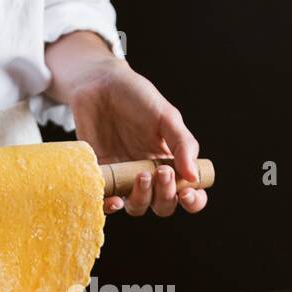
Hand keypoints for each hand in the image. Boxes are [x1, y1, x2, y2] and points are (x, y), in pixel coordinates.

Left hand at [45, 32, 205, 216]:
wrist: (98, 84)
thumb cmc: (136, 97)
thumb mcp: (166, 116)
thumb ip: (183, 144)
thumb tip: (194, 176)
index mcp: (172, 162)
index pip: (189, 193)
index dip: (193, 200)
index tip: (186, 191)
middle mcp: (150, 175)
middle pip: (163, 205)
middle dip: (165, 195)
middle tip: (161, 172)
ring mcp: (124, 178)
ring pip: (137, 207)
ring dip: (142, 199)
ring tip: (141, 175)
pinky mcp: (101, 176)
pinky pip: (107, 200)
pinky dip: (111, 206)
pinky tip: (114, 198)